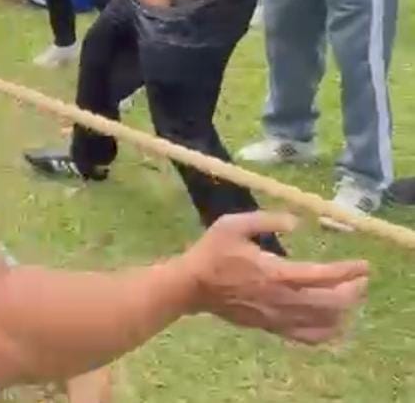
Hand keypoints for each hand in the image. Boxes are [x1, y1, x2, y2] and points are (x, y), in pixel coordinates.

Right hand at [185, 212, 368, 344]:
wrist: (192, 285)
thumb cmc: (212, 251)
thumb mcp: (233, 224)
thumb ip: (267, 219)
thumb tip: (297, 221)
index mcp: (274, 272)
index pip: (321, 276)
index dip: (346, 271)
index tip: (363, 264)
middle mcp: (281, 299)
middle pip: (330, 303)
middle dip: (352, 291)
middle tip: (361, 279)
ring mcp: (278, 317)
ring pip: (324, 323)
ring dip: (343, 310)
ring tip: (350, 295)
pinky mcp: (272, 327)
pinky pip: (308, 337)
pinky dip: (328, 331)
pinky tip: (333, 322)